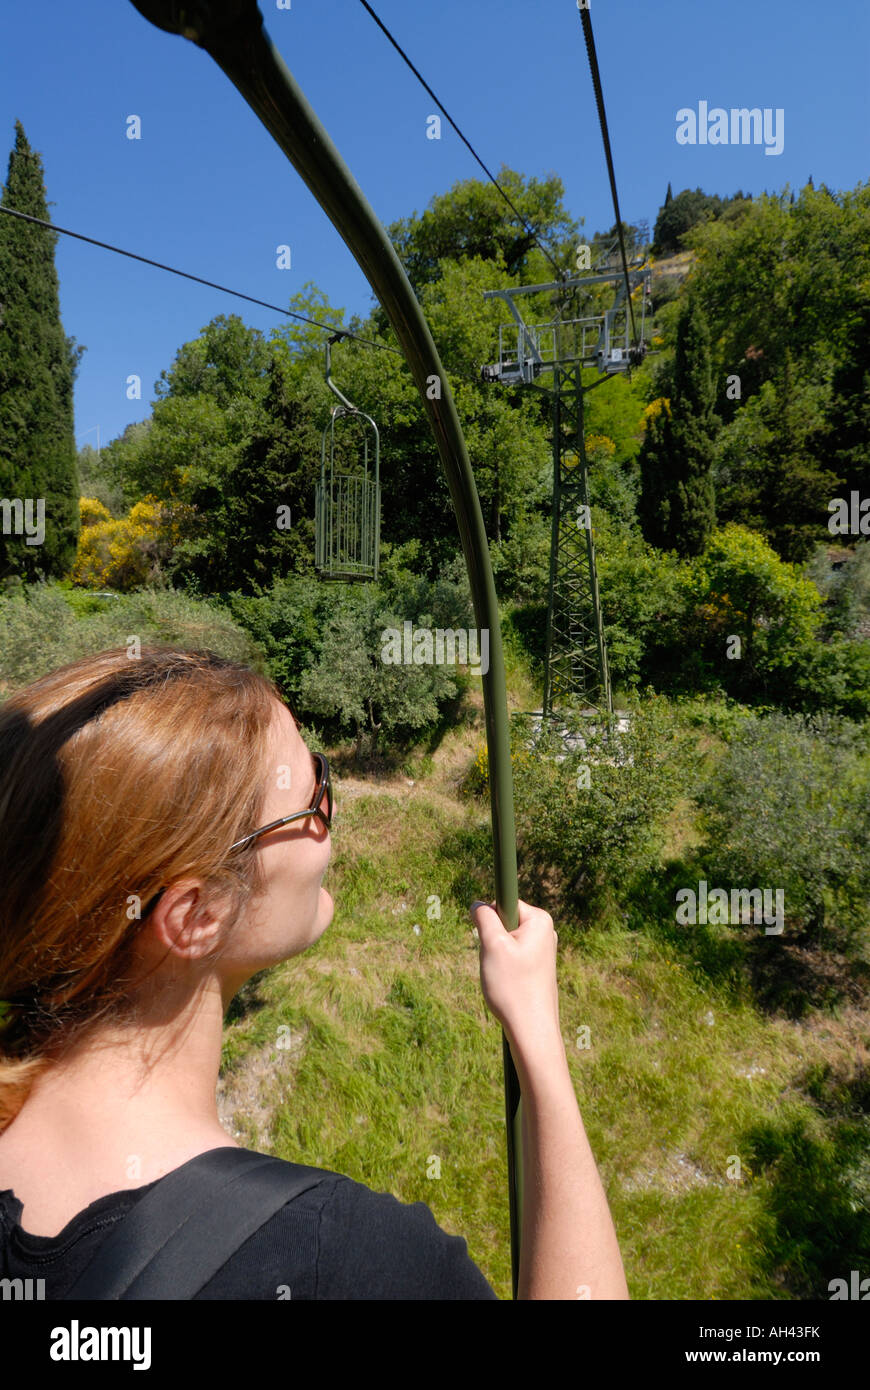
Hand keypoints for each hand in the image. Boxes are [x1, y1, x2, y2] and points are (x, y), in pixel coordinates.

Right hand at [470, 898, 561, 1051]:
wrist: (531, 1030)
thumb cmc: (513, 987)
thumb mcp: (492, 945)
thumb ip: (484, 917)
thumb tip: (478, 904)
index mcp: (540, 920)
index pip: (504, 904)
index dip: (490, 922)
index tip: (492, 943)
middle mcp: (546, 932)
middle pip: (504, 924)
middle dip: (492, 942)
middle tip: (496, 964)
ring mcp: (543, 952)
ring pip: (506, 944)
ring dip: (496, 958)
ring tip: (503, 979)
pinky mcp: (538, 969)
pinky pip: (512, 959)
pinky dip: (503, 970)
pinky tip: (508, 987)